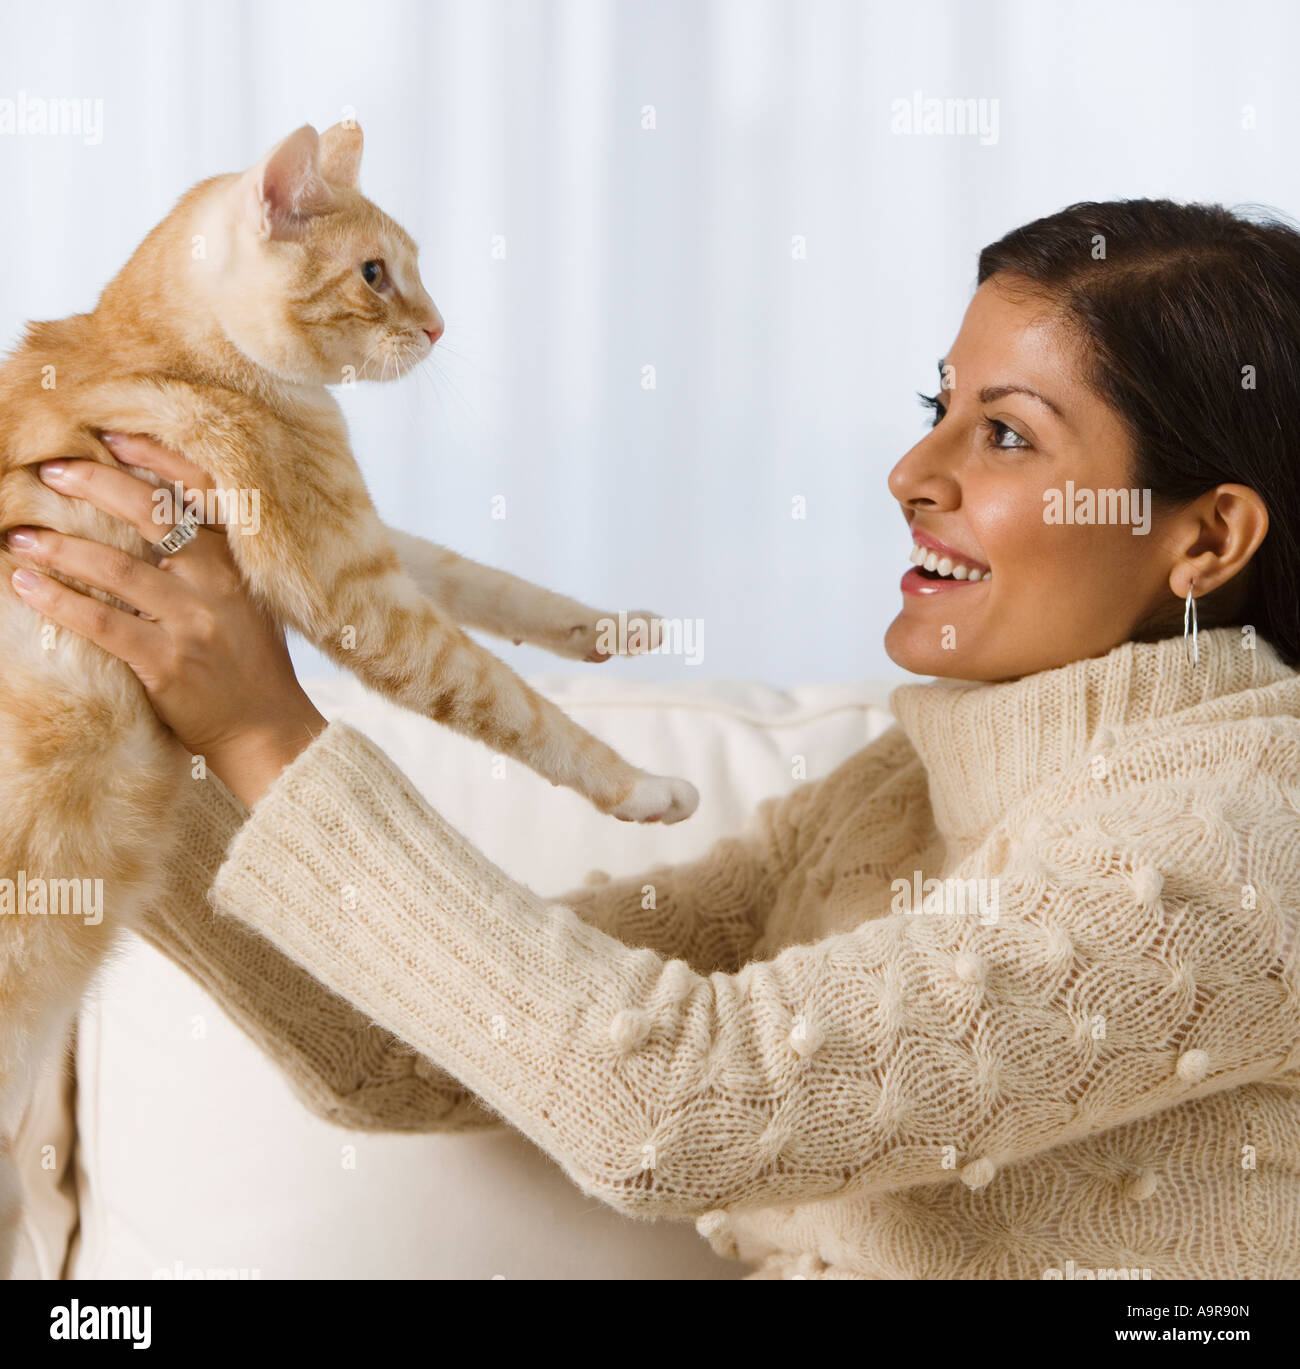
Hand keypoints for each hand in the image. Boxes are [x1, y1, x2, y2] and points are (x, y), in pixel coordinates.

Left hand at [6, 433, 326, 805]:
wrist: (265, 730)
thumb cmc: (251, 664)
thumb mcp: (249, 601)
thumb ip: (213, 562)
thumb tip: (155, 519)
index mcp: (238, 562)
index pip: (200, 491)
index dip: (155, 458)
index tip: (110, 436)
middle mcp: (217, 584)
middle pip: (151, 515)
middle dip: (96, 484)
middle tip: (51, 470)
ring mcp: (192, 623)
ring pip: (117, 568)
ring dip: (60, 546)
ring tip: (19, 534)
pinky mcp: (166, 663)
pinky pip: (102, 623)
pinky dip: (60, 601)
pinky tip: (26, 585)